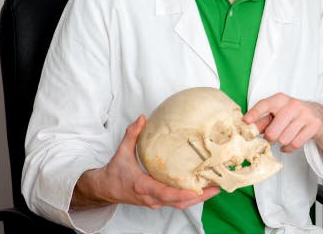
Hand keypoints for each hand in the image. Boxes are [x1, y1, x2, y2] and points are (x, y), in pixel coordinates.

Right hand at [71, 115, 219, 210]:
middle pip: (179, 202)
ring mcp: (155, 202)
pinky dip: (190, 197)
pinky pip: (177, 203)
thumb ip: (132, 134)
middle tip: (217, 186)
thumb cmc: (115, 173)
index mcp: (143, 186)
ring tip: (215, 187)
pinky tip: (202, 188)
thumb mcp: (122, 152)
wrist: (105, 189)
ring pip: (180, 205)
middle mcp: (151, 197)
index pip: (164, 193)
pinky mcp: (157, 202)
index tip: (196, 189)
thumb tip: (141, 118)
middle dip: (199, 196)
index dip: (181, 193)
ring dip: (198, 198)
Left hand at [244, 93, 322, 152]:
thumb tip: (247, 129)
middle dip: (270, 138)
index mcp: (280, 99)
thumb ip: (262, 121)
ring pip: (284, 139)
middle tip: (272, 137)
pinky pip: (295, 144)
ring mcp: (304, 115)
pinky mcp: (313, 125)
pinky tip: (288, 144)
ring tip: (283, 137)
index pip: (265, 104)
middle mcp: (293, 105)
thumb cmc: (292, 114)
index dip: (255, 113)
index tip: (246, 121)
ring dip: (281, 142)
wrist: (318, 114)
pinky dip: (289, 147)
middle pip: (273, 131)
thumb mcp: (277, 113)